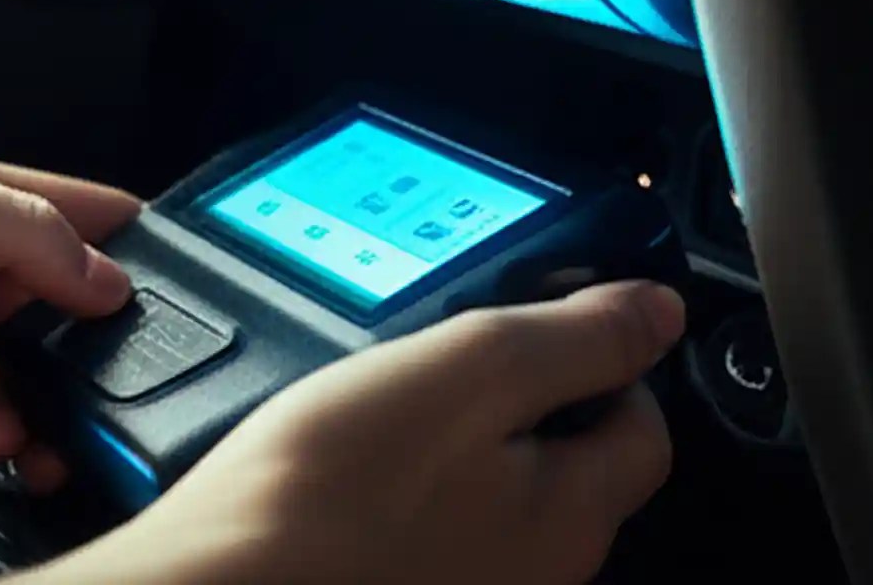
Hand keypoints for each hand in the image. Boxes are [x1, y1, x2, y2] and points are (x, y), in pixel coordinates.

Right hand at [35, 282, 683, 583]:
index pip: (641, 426)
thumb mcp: (467, 374)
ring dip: (456, 436)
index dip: (602, 361)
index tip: (541, 324)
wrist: (215, 582)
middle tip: (445, 355)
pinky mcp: (404, 583)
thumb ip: (573, 339)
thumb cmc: (329, 487)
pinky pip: (433, 521)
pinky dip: (410, 479)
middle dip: (521, 398)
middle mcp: (535, 571)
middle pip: (567, 464)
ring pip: (492, 492)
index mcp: (570, 514)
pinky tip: (357, 459)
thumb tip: (658, 314)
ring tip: (388, 398)